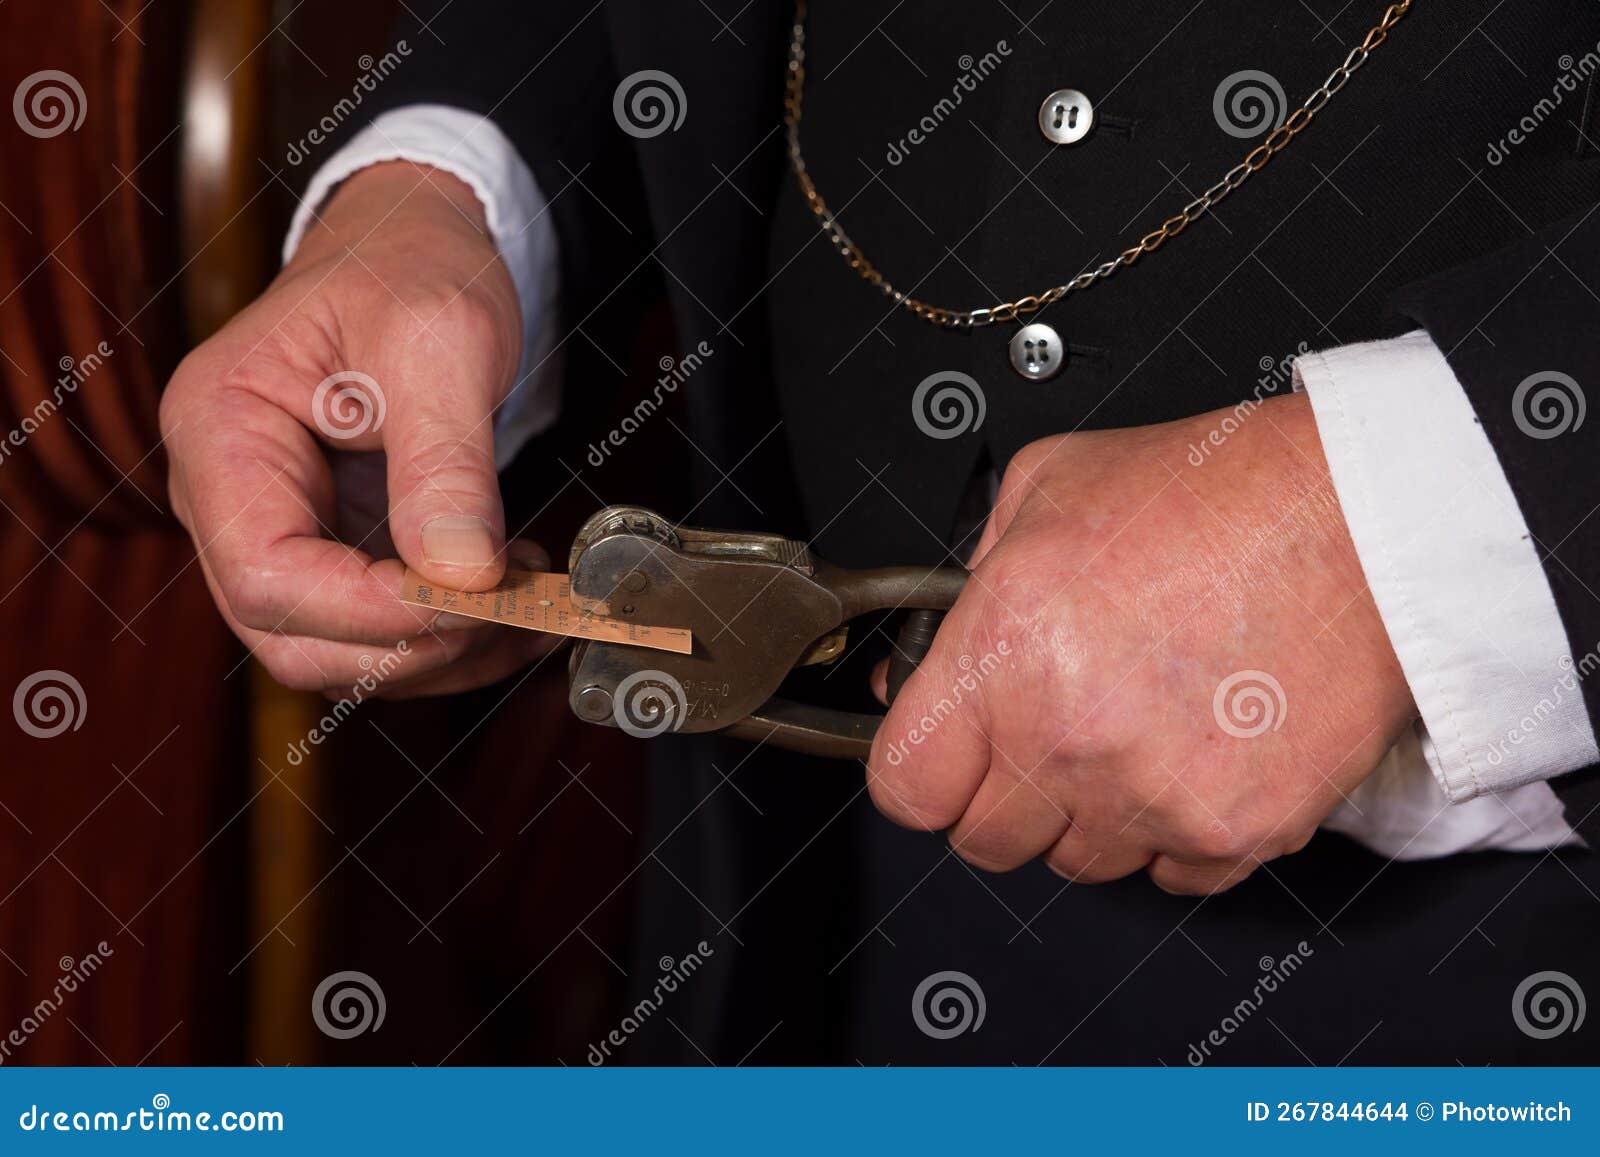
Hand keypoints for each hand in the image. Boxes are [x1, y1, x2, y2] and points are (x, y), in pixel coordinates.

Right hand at [161, 161, 555, 696]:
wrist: (414, 244)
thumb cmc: (409, 265)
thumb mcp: (441, 339)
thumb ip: (446, 460)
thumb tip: (463, 575)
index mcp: (219, 428)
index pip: (267, 574)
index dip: (372, 611)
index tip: (475, 598)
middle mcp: (226, 492)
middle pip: (291, 632)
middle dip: (411, 644)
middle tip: (515, 610)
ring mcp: (275, 525)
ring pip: (336, 649)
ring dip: (439, 651)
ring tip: (531, 604)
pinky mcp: (331, 545)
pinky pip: (375, 626)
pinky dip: (448, 634)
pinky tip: (514, 602)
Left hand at [867, 390, 1415, 893]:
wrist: (1367, 521)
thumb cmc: (1216, 494)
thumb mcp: (1048, 489)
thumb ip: (968, 582)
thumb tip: (928, 665)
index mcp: (1007, 650)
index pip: (905, 787)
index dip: (919, 771)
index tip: (942, 756)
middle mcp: (1070, 736)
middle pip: (984, 840)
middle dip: (1001, 794)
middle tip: (1044, 736)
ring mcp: (1155, 794)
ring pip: (1076, 863)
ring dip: (1089, 814)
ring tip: (1136, 729)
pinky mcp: (1235, 830)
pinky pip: (1169, 875)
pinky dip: (1173, 834)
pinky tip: (1195, 755)